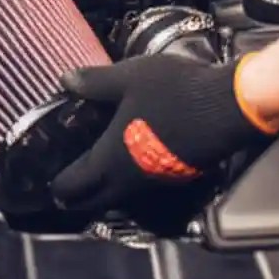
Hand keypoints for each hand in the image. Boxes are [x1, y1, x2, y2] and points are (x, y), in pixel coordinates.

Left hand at [51, 54, 278, 212]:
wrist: (229, 108)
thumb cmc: (175, 94)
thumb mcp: (128, 78)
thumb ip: (94, 83)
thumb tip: (65, 80)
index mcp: (110, 160)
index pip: (74, 186)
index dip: (58, 186)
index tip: (50, 183)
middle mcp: (130, 179)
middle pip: (96, 200)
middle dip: (79, 196)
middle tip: (68, 187)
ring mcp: (157, 181)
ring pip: (122, 196)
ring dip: (106, 190)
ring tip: (97, 173)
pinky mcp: (178, 175)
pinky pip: (144, 186)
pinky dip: (131, 181)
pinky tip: (133, 160)